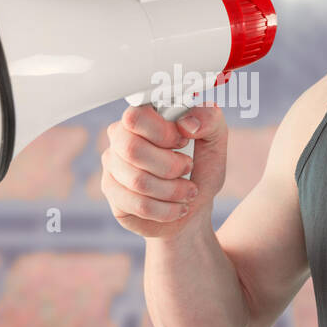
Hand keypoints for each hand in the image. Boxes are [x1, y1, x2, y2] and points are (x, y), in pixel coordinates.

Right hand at [100, 102, 227, 238]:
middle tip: (188, 168)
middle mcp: (120, 138)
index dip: (162, 133)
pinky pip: (138, 205)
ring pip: (137, 181)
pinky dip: (166, 210)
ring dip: (173, 190)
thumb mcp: (214, 140)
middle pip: (132, 149)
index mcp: (143, 117)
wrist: (193, 206)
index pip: (135, 116)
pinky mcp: (113, 194)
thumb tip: (187, 122)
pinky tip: (177, 207)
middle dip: (170, 165)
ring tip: (188, 192)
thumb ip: (208, 118)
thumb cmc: (200, 169)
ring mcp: (112, 166)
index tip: (183, 142)